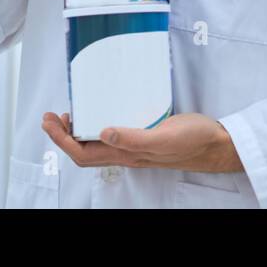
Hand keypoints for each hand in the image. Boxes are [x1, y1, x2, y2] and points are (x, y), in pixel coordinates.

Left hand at [41, 112, 243, 172]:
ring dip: (76, 132)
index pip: (83, 153)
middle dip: (62, 136)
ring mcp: (134, 145)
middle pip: (84, 151)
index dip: (61, 140)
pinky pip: (111, 135)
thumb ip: (135, 137)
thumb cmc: (194, 140)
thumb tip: (102, 132)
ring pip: (96, 145)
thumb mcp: (165, 136)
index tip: (49, 121)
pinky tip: (100, 112)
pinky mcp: (144, 136)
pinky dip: (96, 125)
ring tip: (68, 115)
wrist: (217, 144)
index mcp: (127, 154)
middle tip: (50, 116)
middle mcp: (127, 152)